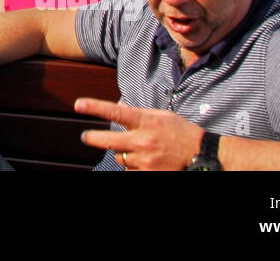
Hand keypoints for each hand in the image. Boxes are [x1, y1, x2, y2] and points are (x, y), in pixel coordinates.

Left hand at [74, 97, 203, 170]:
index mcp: (146, 121)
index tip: (78, 104)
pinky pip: (130, 171)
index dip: (95, 108)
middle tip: (85, 136)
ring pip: (120, 157)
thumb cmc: (180, 131)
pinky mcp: (149, 174)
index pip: (116, 112)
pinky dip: (132, 166)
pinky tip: (143, 161)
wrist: (201, 154)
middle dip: (93, 138)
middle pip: (109, 141)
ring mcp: (145, 160)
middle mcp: (143, 141)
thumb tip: (119, 104)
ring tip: (139, 150)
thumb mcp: (161, 115)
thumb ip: (138, 112)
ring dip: (122, 153)